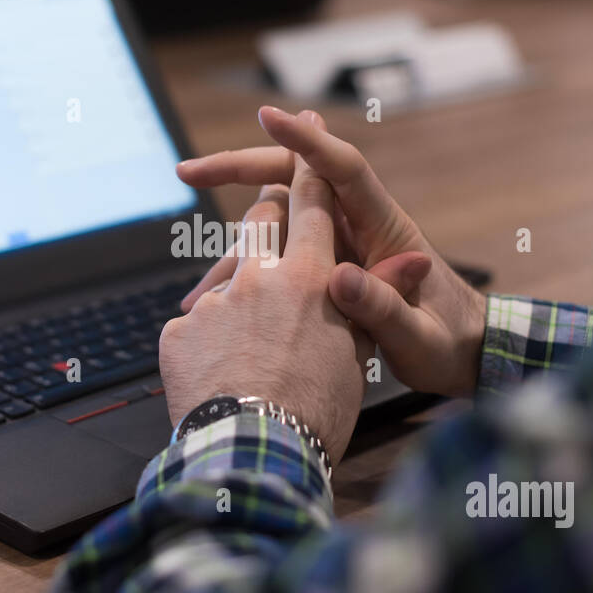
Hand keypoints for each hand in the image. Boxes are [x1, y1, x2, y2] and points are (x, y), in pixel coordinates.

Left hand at [158, 161, 372, 463]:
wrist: (255, 452)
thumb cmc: (317, 410)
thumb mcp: (360, 354)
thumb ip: (375, 299)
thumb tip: (414, 258)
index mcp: (309, 275)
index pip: (311, 203)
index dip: (309, 170)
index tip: (303, 140)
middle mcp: (258, 275)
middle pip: (258, 219)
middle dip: (267, 213)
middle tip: (272, 221)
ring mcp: (214, 302)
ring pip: (226, 275)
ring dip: (239, 289)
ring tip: (251, 335)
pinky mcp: (178, 332)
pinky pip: (195, 324)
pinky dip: (209, 340)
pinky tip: (221, 372)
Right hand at [176, 107, 487, 397]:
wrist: (463, 357)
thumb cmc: (450, 344)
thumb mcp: (421, 336)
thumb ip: (385, 308)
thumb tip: (338, 279)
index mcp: (386, 228)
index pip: (343, 169)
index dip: (307, 141)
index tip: (270, 116)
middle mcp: (358, 226)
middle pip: (293, 182)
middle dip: (240, 170)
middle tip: (188, 172)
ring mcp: (341, 246)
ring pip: (276, 223)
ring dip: (233, 243)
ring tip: (195, 283)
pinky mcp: (327, 268)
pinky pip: (278, 259)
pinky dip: (247, 277)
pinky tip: (217, 306)